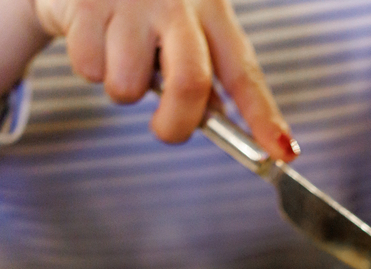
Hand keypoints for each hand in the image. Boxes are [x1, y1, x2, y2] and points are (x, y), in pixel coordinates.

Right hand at [31, 0, 298, 159]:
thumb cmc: (143, 3)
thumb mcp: (184, 24)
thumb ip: (201, 69)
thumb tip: (216, 120)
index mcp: (211, 9)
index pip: (243, 72)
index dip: (264, 116)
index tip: (283, 151)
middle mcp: (177, 1)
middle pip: (190, 84)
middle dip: (175, 124)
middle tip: (165, 129)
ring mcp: (132, 1)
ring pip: (128, 87)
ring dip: (121, 87)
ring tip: (118, 54)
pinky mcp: (87, 3)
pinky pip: (89, 69)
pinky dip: (89, 66)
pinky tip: (93, 35)